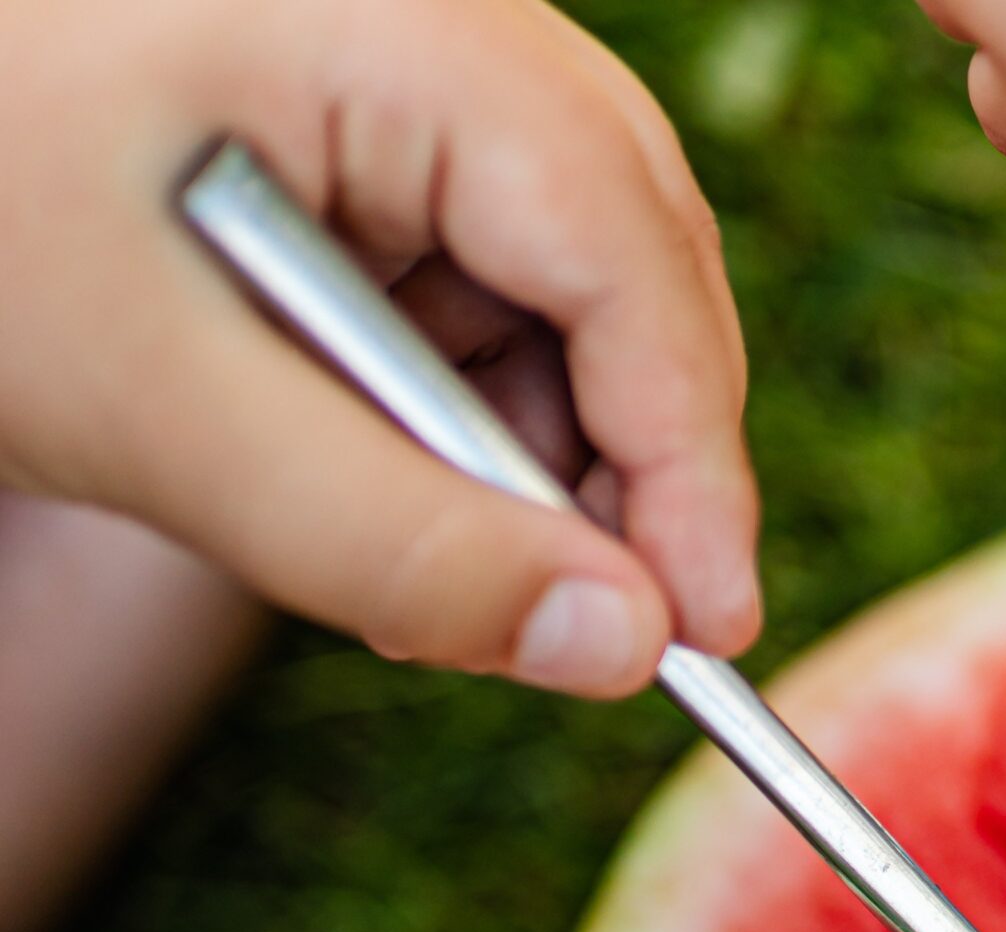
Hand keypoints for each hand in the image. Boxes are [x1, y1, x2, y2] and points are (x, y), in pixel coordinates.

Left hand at [0, 0, 761, 697]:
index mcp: (390, 23)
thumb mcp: (157, 408)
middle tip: (584, 620)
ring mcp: (387, 58)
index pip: (627, 253)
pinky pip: (471, 265)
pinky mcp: (347, 113)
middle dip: (617, 455)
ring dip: (522, 436)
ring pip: (561, 278)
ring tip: (413, 537)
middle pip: (629, 257)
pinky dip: (449, 391)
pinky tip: (364, 455)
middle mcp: (423, 16)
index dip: (689, 460)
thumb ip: (397, 541)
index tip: (701, 639)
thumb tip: (618, 648)